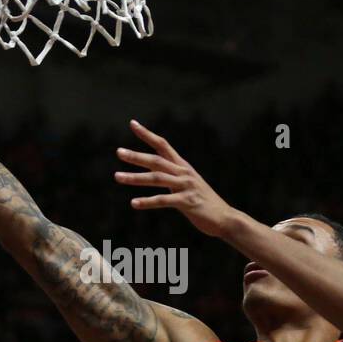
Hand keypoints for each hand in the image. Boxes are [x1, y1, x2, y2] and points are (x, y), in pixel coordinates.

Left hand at [114, 121, 235, 236]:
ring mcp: (186, 187)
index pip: (163, 145)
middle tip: (118, 152)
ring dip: (135, 178)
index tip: (132, 124)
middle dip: (136, 156)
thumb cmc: (204, 203)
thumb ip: (172, 178)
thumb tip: (156, 173)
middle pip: (156, 161)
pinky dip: (148, 201)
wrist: (225, 218)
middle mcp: (184, 173)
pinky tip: (134, 203)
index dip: (148, 134)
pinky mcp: (187, 202)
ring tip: (117, 177)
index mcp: (182, 167)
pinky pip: (163, 200)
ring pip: (156, 178)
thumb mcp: (187, 185)